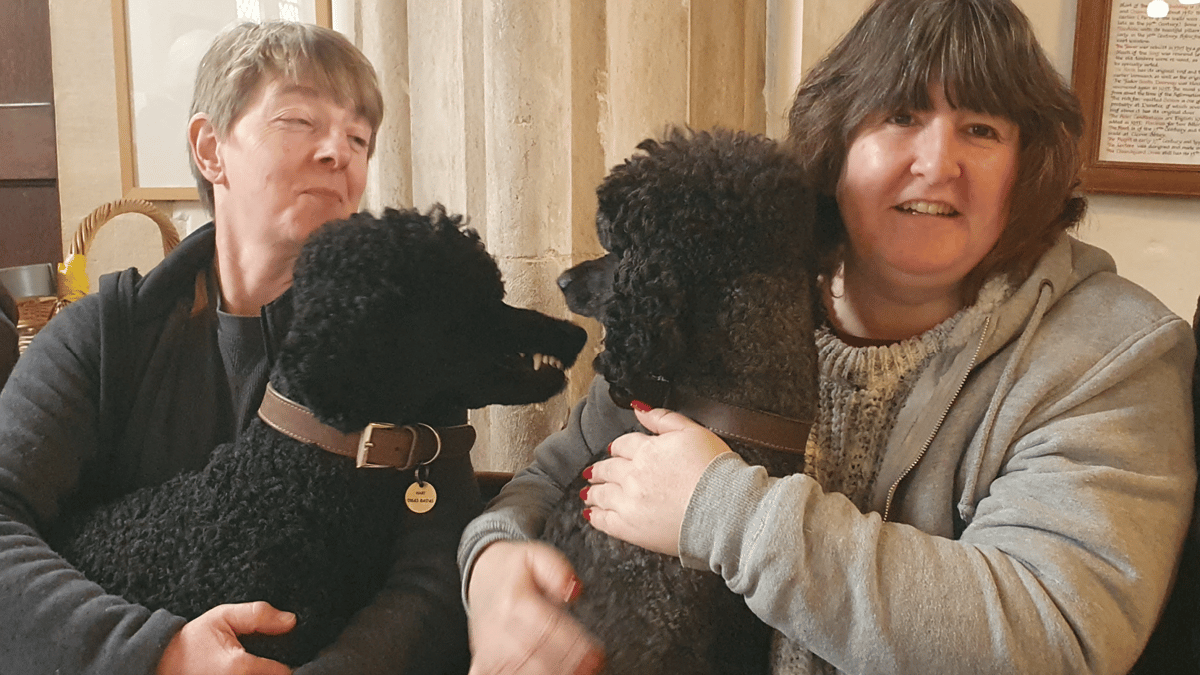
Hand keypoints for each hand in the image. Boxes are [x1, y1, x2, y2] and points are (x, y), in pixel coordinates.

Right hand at [156, 601, 295, 674]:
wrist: (160, 662)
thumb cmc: (192, 640)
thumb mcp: (223, 617)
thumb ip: (258, 615)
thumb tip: (291, 620)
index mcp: (239, 668)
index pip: (284, 673)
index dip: (291, 661)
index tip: (289, 652)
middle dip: (279, 670)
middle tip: (274, 658)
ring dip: (264, 674)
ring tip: (263, 665)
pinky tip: (252, 672)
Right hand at [466, 540, 602, 674]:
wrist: (482, 577)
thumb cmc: (512, 570)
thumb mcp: (538, 555)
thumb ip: (558, 569)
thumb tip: (573, 588)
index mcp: (512, 601)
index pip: (547, 628)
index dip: (575, 645)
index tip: (596, 653)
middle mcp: (497, 628)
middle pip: (537, 656)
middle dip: (568, 664)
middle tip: (591, 666)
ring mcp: (488, 649)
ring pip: (523, 672)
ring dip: (553, 673)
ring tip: (577, 671)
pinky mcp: (484, 664)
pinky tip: (549, 673)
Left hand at [582, 404, 729, 555]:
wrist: (724, 510)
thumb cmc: (715, 472)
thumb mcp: (694, 432)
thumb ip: (663, 418)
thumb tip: (639, 409)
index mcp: (647, 450)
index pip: (622, 445)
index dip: (617, 448)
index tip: (614, 452)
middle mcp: (633, 475)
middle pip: (608, 469)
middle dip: (600, 471)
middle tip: (593, 474)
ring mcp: (629, 502)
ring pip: (602, 494)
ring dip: (593, 492)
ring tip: (588, 493)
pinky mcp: (631, 528)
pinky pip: (604, 521)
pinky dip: (596, 516)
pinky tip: (592, 514)